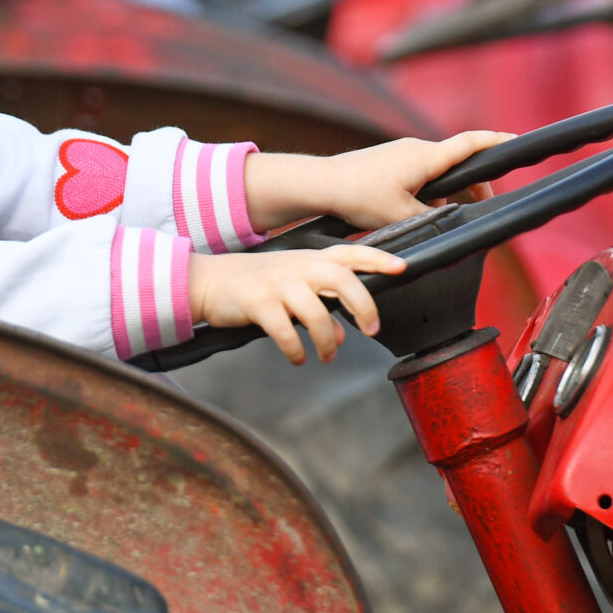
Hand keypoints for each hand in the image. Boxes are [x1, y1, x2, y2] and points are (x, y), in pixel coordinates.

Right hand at [189, 244, 404, 363]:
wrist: (210, 281)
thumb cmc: (257, 284)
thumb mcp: (293, 289)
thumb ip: (322, 307)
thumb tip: (342, 336)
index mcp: (310, 260)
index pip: (350, 254)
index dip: (378, 259)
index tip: (402, 267)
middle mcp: (297, 268)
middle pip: (341, 278)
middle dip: (363, 304)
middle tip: (372, 330)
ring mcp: (278, 284)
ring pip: (315, 312)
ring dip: (327, 340)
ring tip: (328, 356)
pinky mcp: (257, 303)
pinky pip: (285, 331)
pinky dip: (296, 350)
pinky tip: (299, 358)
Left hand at [245, 130, 514, 232]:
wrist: (321, 184)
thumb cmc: (358, 197)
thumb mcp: (401, 217)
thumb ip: (432, 219)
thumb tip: (451, 223)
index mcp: (425, 157)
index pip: (471, 145)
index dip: (498, 143)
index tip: (518, 141)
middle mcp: (417, 148)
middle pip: (459, 161)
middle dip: (475, 182)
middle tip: (485, 204)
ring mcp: (403, 152)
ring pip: (439, 169)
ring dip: (450, 190)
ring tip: (452, 213)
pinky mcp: (391, 160)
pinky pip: (422, 172)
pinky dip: (431, 189)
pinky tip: (422, 211)